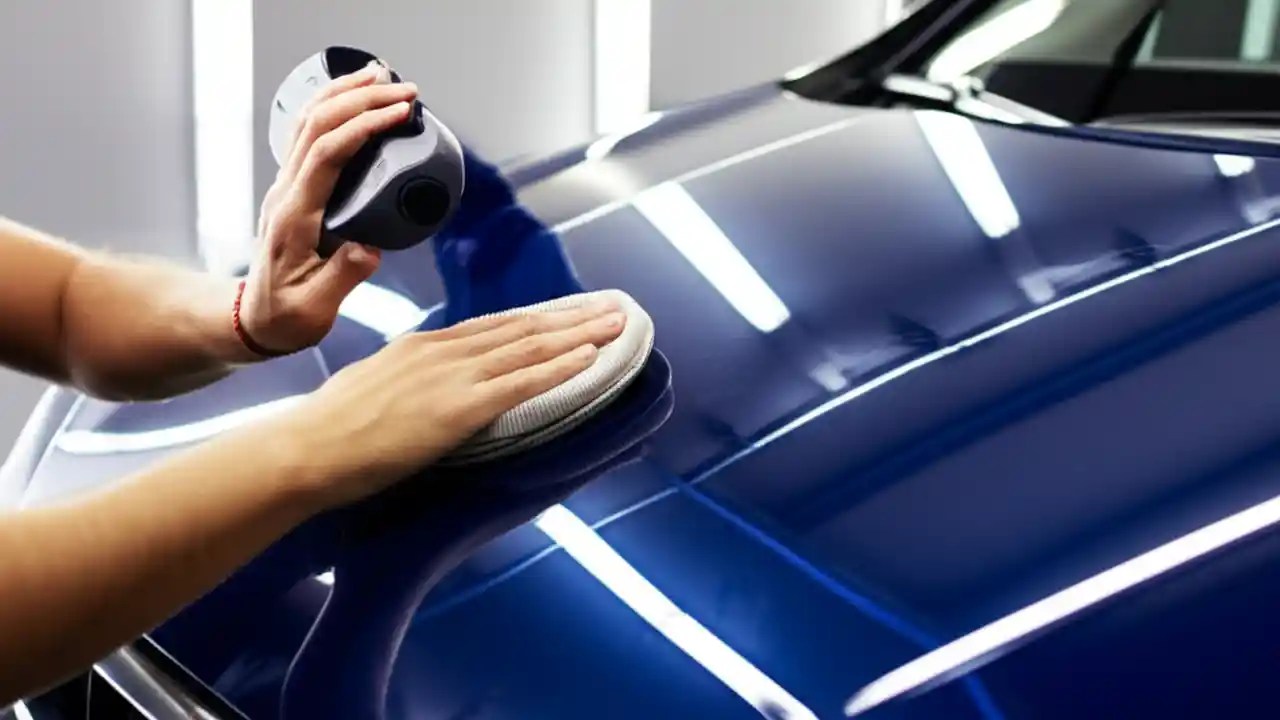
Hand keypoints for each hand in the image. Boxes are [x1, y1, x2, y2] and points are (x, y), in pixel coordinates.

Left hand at [239, 61, 418, 354]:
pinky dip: (336, 109)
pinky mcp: (296, 187)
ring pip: (309, 121)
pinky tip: (358, 100)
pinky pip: (311, 134)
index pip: (325, 156)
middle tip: (405, 92)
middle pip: (316, 124)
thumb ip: (343, 278)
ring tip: (383, 78)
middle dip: (361, 100)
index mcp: (294, 218)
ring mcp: (287, 186)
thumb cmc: (286, 317)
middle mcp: (286, 193)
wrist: (255, 319)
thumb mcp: (315, 311)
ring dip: (345, 94)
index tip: (398, 115)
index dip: (362, 127)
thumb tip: (370, 249)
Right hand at [290, 299, 628, 508]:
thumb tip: (426, 390)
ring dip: (579, 334)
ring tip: (617, 325)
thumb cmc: (331, 430)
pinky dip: (560, 367)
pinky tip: (590, 359)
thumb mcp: (374, 387)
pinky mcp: (458, 408)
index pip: (494, 326)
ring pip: (530, 347)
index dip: (538, 319)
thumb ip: (409, 382)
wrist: (305, 448)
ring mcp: (451, 376)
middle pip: (521, 327)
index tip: (571, 312)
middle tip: (613, 308)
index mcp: (422, 345)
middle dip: (572, 317)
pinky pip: (521, 382)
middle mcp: (442, 350)